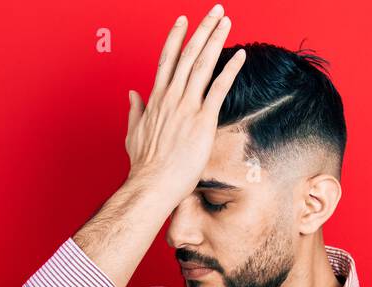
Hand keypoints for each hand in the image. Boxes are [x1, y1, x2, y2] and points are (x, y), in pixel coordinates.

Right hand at [124, 4, 245, 207]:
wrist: (152, 183)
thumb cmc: (145, 166)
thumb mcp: (133, 133)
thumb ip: (135, 111)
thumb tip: (132, 94)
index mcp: (156, 99)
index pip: (167, 60)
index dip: (176, 38)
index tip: (183, 21)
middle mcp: (171, 97)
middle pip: (188, 54)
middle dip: (202, 29)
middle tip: (214, 11)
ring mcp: (187, 106)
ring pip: (202, 64)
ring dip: (215, 39)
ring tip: (226, 21)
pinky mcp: (202, 120)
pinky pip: (218, 88)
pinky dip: (229, 69)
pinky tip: (239, 55)